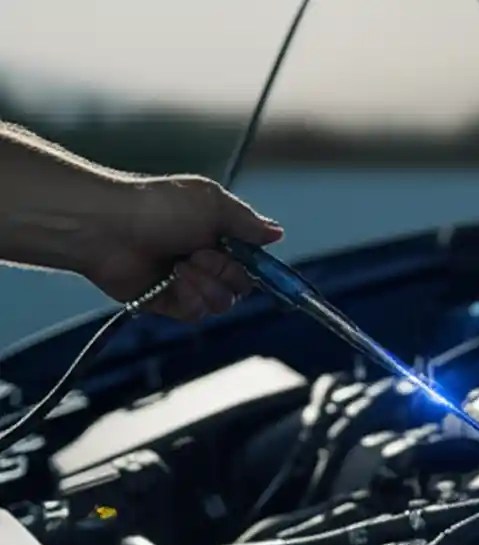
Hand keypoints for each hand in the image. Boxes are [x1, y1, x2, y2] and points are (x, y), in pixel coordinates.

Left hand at [84, 175, 282, 320]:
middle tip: (201, 254)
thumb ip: (248, 222)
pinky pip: (197, 313)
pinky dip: (191, 298)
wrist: (108, 227)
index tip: (261, 267)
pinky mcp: (167, 302)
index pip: (253, 260)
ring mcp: (187, 282)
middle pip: (242, 285)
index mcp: (219, 233)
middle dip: (227, 272)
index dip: (261, 267)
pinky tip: (174, 280)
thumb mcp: (213, 203)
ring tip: (182, 266)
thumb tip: (276, 233)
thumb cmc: (158, 206)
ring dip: (208, 285)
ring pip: (222, 302)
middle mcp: (206, 259)